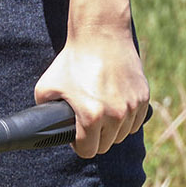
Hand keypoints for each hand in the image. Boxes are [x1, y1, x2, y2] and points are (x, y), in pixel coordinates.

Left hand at [36, 24, 147, 158]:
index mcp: (91, 116)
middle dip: (94, 139)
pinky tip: (115, 110)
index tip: (76, 138)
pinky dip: (126, 120)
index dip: (78, 146)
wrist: (100, 35)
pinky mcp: (143, 96)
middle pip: (105, 146)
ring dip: (111, 130)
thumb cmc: (71, 61)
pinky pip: (135, 121)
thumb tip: (42, 124)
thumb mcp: (46, 88)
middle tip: (86, 126)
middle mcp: (115, 115)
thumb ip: (43, 110)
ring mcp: (132, 106)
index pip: (88, 151)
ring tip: (100, 116)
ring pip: (122, 135)